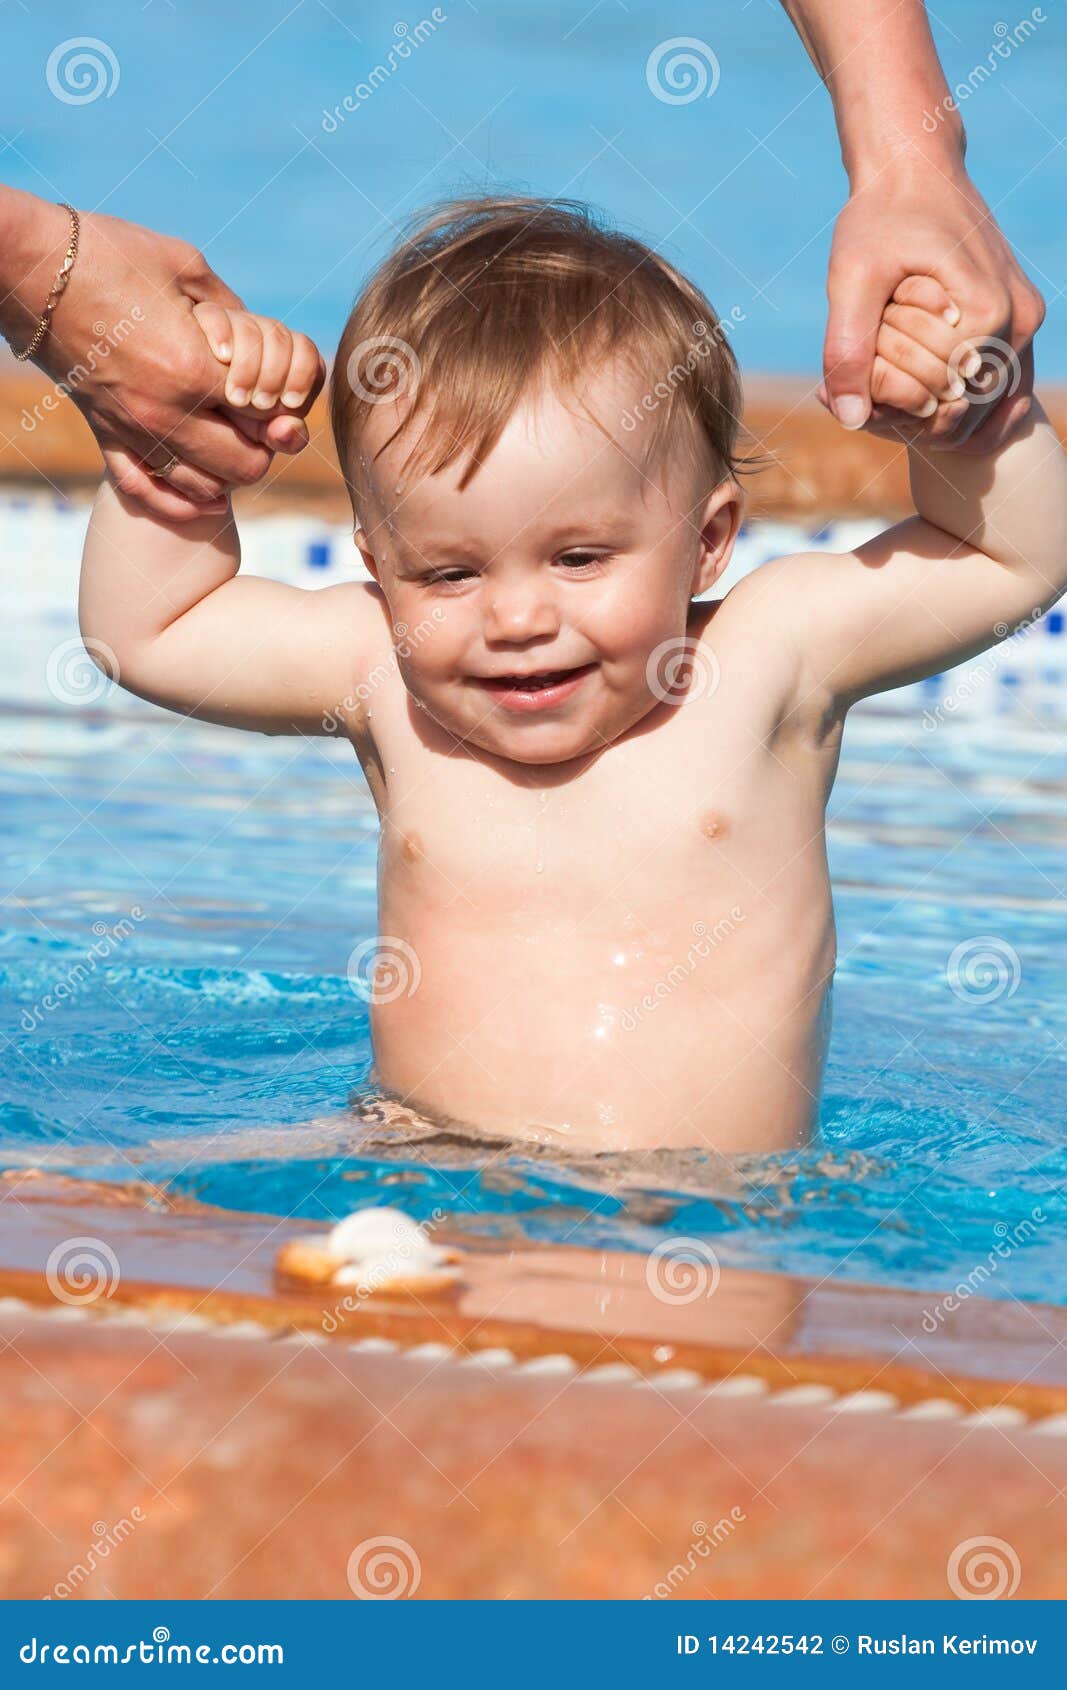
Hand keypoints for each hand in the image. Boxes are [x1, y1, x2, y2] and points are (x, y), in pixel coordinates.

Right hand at [31, 208, 324, 518]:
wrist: (29, 265)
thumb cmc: (109, 253)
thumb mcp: (186, 266)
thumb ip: (232, 310)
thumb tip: (257, 340)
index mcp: (194, 367)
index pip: (268, 417)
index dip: (284, 408)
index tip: (278, 392)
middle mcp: (166, 411)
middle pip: (246, 465)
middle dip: (263, 447)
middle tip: (259, 422)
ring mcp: (132, 429)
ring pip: (203, 487)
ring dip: (226, 474)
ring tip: (230, 446)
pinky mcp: (103, 434)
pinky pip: (146, 491)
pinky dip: (180, 500)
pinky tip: (202, 495)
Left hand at [820, 164, 1043, 451]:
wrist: (916, 169)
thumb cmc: (880, 217)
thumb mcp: (850, 279)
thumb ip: (848, 349)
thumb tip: (850, 419)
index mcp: (989, 314)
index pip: (936, 399)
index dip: (887, 392)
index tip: (860, 353)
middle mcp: (1020, 323)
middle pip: (961, 411)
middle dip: (906, 401)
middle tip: (865, 359)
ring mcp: (1025, 323)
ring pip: (977, 405)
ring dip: (926, 398)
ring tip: (883, 362)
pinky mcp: (1017, 320)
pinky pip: (989, 383)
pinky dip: (947, 388)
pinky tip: (909, 371)